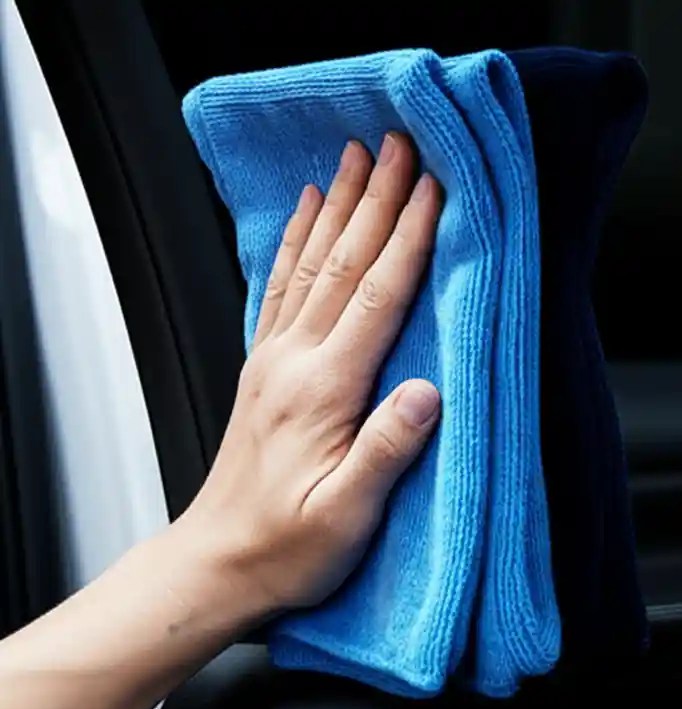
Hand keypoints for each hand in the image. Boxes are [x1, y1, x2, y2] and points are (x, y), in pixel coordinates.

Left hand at [173, 131, 442, 615]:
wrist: (219, 562)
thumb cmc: (289, 545)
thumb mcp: (347, 515)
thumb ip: (387, 451)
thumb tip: (428, 392)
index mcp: (324, 389)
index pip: (376, 296)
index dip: (407, 237)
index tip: (433, 186)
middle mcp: (294, 361)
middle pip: (343, 262)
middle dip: (375, 197)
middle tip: (398, 142)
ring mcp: (273, 358)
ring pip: (311, 263)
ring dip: (338, 205)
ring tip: (356, 156)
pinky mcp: (264, 367)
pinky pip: (281, 285)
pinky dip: (297, 240)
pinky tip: (306, 211)